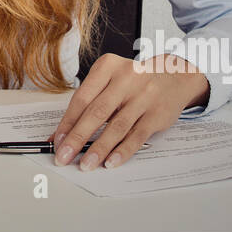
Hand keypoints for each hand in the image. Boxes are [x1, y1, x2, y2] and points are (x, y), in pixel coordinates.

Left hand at [45, 52, 210, 170]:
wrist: (174, 75)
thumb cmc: (134, 80)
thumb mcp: (112, 78)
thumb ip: (92, 100)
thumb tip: (66, 132)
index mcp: (107, 66)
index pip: (82, 98)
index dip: (67, 122)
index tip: (56, 141)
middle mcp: (125, 79)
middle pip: (96, 112)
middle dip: (77, 138)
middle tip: (64, 156)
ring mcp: (143, 96)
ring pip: (116, 127)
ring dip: (98, 149)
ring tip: (86, 165)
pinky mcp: (157, 113)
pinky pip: (136, 136)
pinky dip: (122, 151)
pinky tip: (111, 162)